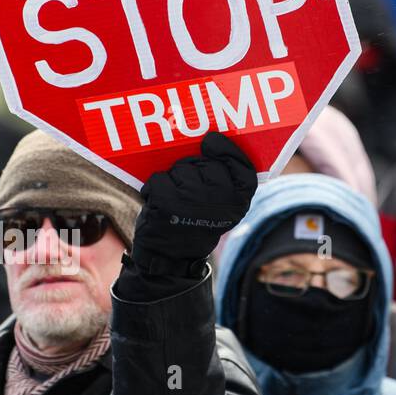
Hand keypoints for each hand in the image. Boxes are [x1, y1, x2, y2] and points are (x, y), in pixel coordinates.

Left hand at [130, 132, 257, 274]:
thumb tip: (212, 137)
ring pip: (180, 168)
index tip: (210, 143)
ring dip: (173, 180)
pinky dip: (155, 188)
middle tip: (190, 191)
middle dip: (192, 167)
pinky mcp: (168, 201)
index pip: (240, 163)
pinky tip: (161, 204)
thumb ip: (225, 178)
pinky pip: (159, 178)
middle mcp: (220, 198)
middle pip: (204, 160)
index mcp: (239, 200)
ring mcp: (193, 199)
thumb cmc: (196, 223)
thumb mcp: (221, 206)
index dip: (225, 149)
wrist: (172, 258)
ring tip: (176, 200)